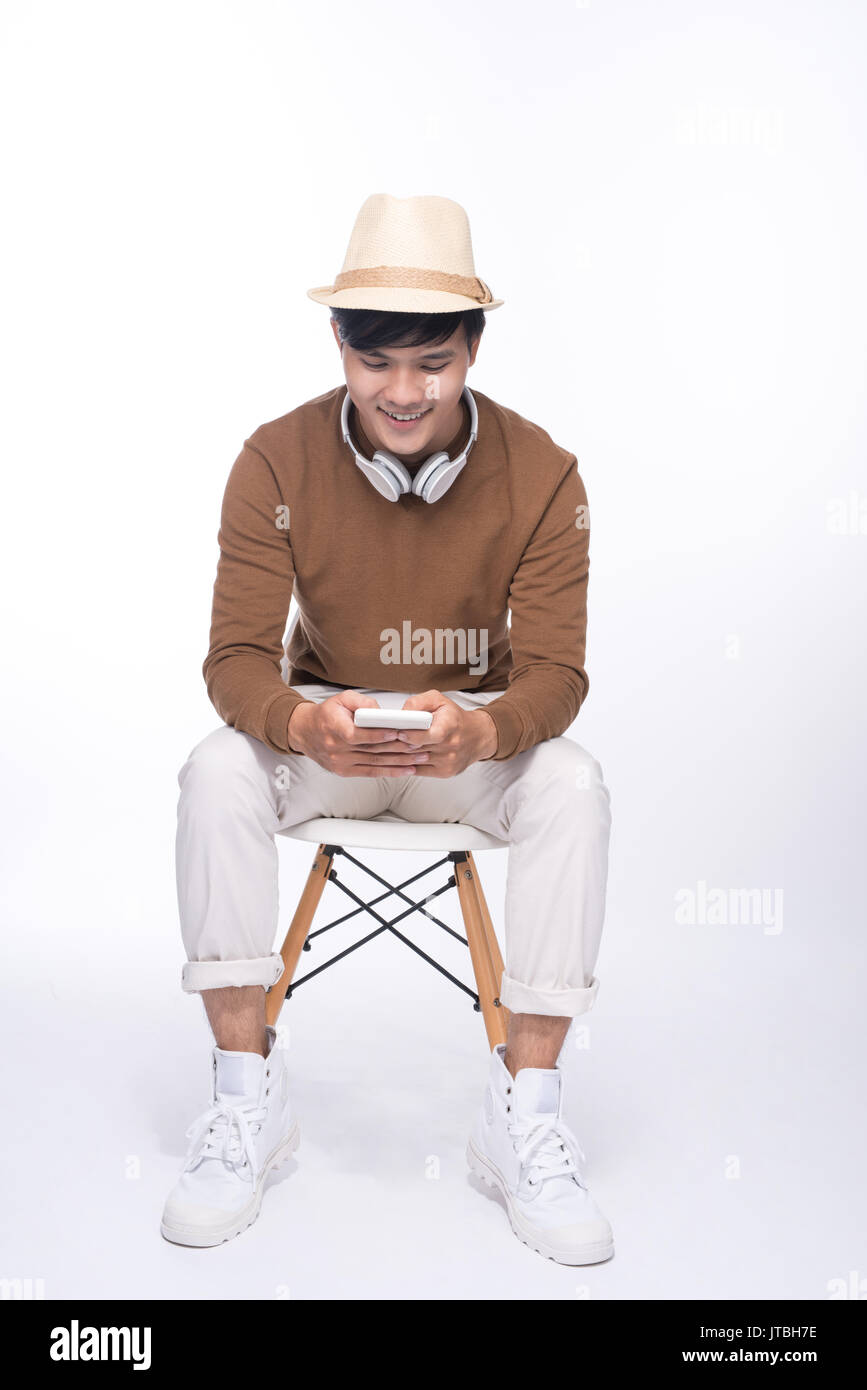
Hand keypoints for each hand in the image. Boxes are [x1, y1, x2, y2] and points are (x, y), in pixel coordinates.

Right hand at [286, 691, 438, 777]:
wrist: (305, 732)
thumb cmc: (326, 714)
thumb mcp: (341, 699)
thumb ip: (362, 702)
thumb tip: (381, 712)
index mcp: (334, 728)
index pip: (358, 735)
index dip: (379, 735)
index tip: (398, 732)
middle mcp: (336, 748)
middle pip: (372, 750)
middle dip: (399, 749)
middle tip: (421, 746)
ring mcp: (341, 763)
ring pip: (375, 763)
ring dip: (400, 762)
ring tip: (420, 758)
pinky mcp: (345, 771)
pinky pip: (371, 773)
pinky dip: (390, 772)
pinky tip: (406, 770)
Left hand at [392, 690, 497, 775]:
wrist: (478, 736)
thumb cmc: (455, 718)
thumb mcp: (438, 700)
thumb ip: (418, 702)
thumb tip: (401, 714)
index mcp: (450, 725)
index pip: (429, 735)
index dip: (410, 735)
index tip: (397, 732)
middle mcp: (451, 745)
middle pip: (417, 748)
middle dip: (397, 745)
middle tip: (382, 740)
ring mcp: (448, 761)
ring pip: (415, 761)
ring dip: (398, 756)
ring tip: (384, 749)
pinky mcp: (445, 772)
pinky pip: (418, 771)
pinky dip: (405, 765)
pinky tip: (396, 758)